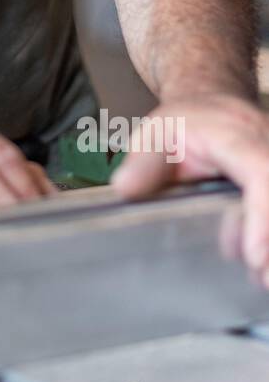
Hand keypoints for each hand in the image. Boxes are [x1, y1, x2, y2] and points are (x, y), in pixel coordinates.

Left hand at [111, 95, 268, 284]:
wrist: (210, 100)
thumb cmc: (185, 122)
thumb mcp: (155, 133)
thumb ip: (143, 162)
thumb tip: (126, 188)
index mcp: (236, 135)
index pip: (260, 172)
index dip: (263, 215)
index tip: (254, 255)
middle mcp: (266, 143)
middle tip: (263, 280)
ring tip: (262, 281)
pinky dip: (268, 234)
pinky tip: (260, 266)